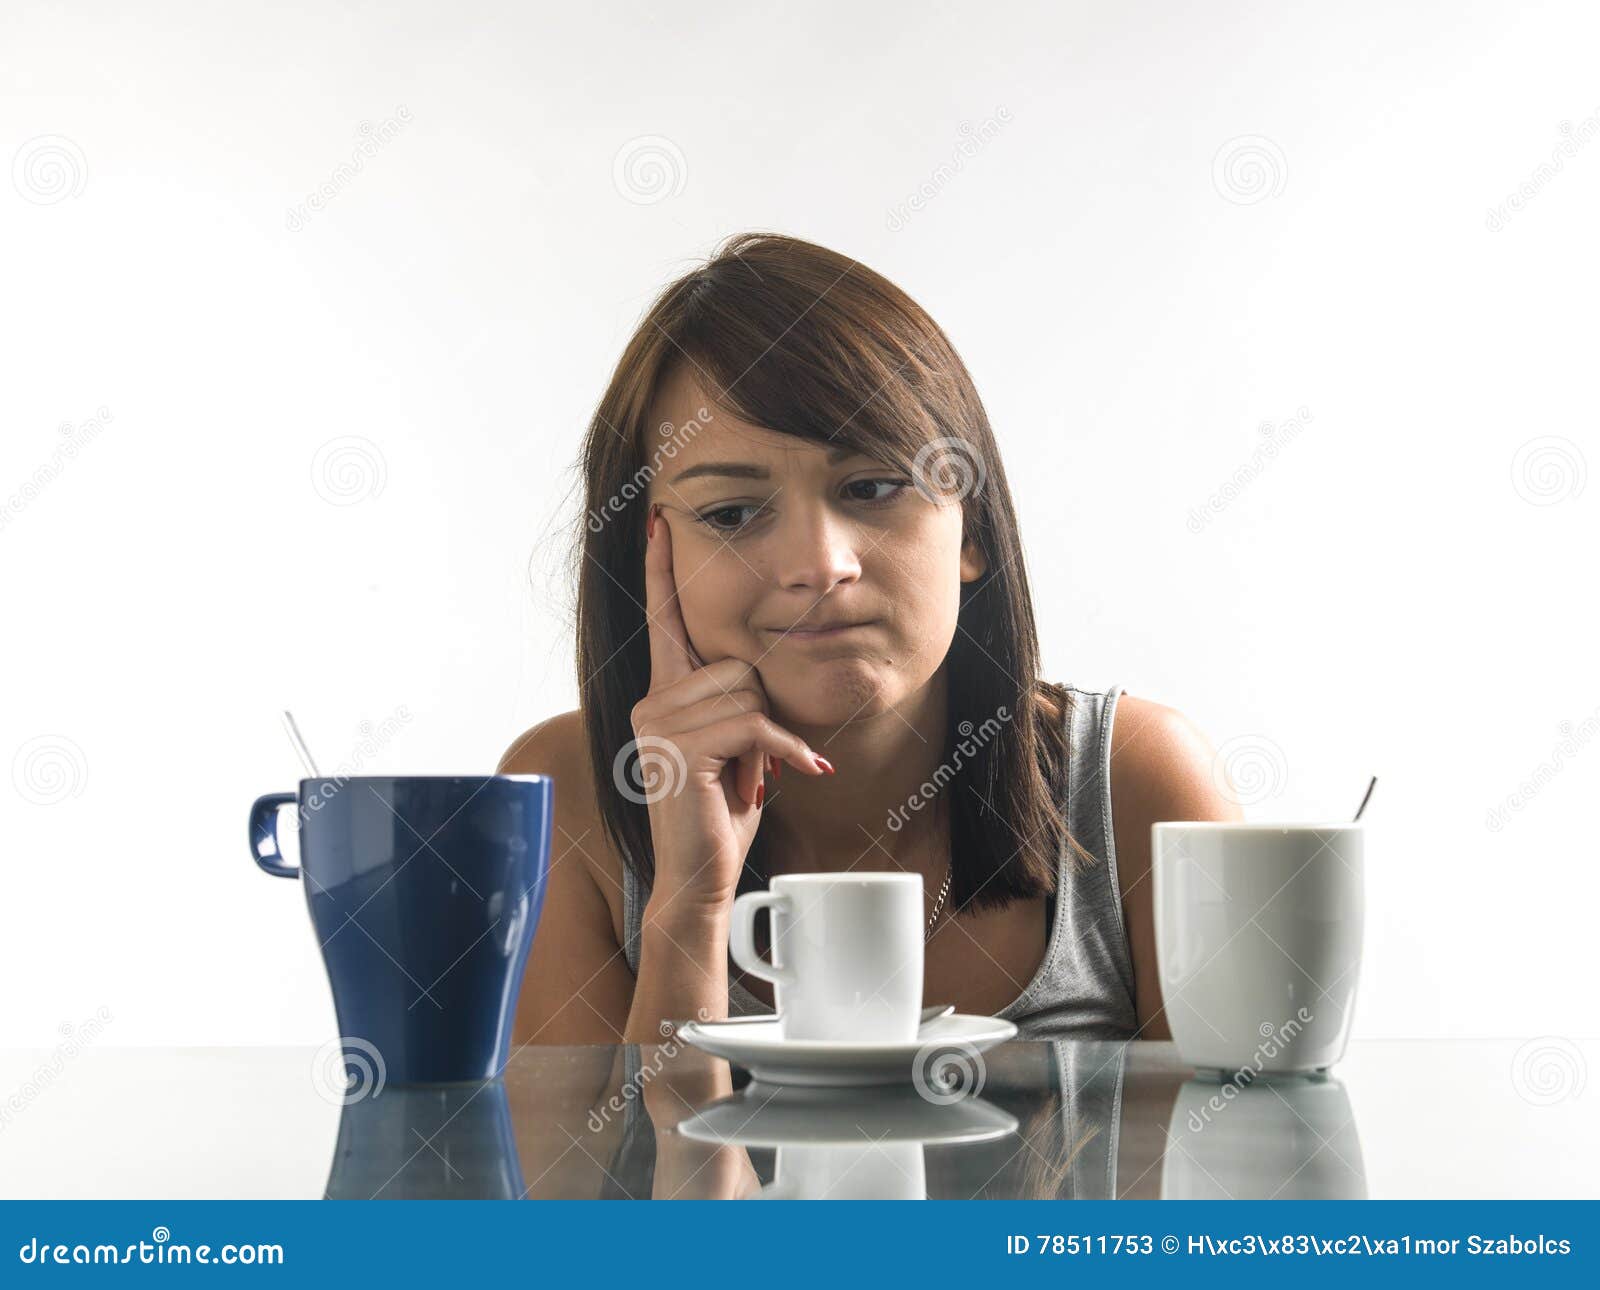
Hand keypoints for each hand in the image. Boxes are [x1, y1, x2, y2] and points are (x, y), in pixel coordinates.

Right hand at [628, 502, 830, 918]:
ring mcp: (658, 723)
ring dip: (767, 740)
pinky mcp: (678, 747)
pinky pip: (754, 723)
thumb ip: (735, 703)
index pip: (663, 621)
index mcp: (662, 695)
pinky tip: (794, 775)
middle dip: (762, 713)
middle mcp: (651, 701)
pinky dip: (783, 750)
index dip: (663, 570)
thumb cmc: (720, 814)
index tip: (661, 521)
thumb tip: (757, 675)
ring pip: (747, 691)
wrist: (700, 876)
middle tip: (750, 765)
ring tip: (746, 777)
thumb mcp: (734, 747)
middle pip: (737, 663)